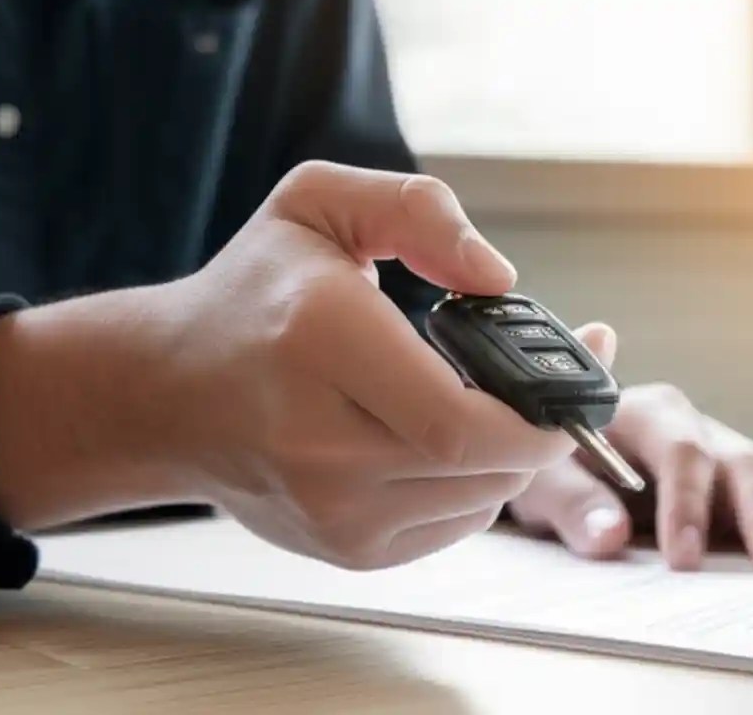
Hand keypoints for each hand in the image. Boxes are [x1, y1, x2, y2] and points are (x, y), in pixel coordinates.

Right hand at [0, 162, 609, 569]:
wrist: (167, 396)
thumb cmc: (251, 295)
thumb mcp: (318, 204)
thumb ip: (418, 212)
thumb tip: (500, 281)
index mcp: (319, 346)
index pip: (459, 419)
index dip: (541, 410)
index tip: (584, 364)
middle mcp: (321, 444)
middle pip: (485, 465)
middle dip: (547, 425)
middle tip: (562, 382)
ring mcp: (333, 512)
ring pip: (481, 499)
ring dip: (516, 452)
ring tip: (505, 401)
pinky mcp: (347, 549)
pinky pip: (454, 523)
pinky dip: (478, 482)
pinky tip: (459, 439)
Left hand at [508, 381, 752, 570]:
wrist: (562, 462)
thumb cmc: (551, 467)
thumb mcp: (541, 483)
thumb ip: (574, 506)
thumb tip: (610, 538)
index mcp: (644, 412)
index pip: (678, 451)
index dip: (685, 504)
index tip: (683, 559)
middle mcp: (696, 426)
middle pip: (741, 464)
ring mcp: (726, 454)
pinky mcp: (746, 485)